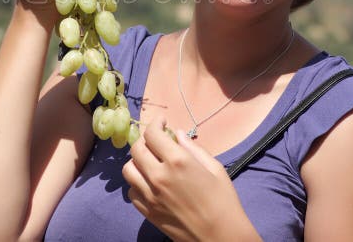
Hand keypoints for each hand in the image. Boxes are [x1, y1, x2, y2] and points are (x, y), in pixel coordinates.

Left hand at [122, 115, 259, 240]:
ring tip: (149, 161)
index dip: (155, 123)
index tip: (161, 122)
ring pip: (128, 169)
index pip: (153, 134)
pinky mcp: (147, 212)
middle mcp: (159, 176)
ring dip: (137, 161)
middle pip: (136, 149)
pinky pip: (131, 191)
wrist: (220, 237)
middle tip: (155, 140)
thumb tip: (176, 134)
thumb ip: (193, 148)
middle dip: (145, 140)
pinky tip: (150, 183)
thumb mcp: (214, 168)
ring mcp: (150, 195)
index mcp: (178, 161)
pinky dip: (137, 183)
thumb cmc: (224, 201)